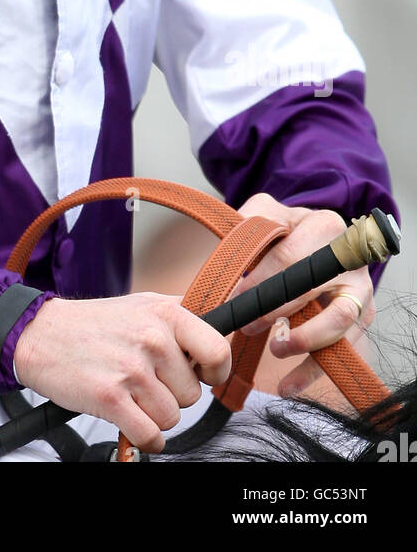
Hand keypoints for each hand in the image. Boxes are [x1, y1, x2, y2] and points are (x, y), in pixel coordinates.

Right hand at [12, 291, 230, 452]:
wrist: (41, 334)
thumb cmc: (95, 324)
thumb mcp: (143, 304)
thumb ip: (181, 318)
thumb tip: (218, 337)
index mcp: (165, 312)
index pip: (218, 351)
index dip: (215, 372)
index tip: (202, 375)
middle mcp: (152, 338)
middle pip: (191, 395)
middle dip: (171, 394)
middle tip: (144, 378)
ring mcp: (131, 369)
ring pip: (170, 418)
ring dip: (152, 414)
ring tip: (129, 391)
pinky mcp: (111, 398)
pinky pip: (150, 436)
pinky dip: (143, 436)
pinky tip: (128, 417)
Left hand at [233, 193, 373, 397]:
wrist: (315, 240)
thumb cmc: (288, 231)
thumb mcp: (268, 212)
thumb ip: (251, 218)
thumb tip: (235, 243)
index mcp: (324, 226)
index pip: (290, 257)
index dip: (261, 281)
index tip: (237, 300)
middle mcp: (349, 258)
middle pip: (313, 290)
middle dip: (275, 312)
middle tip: (248, 325)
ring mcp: (360, 289)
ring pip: (339, 320)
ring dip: (305, 340)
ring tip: (276, 349)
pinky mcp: (362, 317)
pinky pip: (343, 349)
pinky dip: (314, 371)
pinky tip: (288, 386)